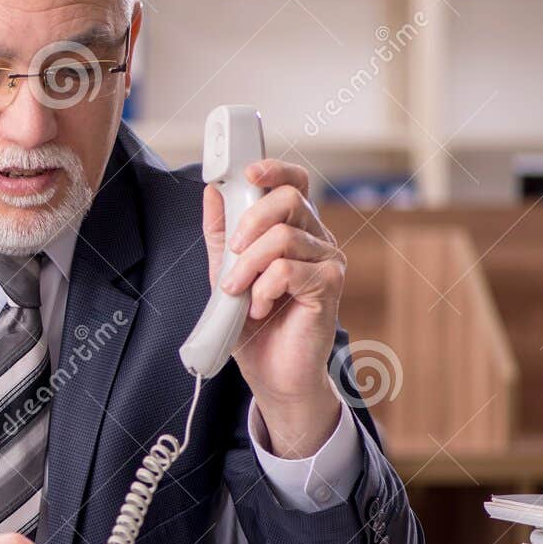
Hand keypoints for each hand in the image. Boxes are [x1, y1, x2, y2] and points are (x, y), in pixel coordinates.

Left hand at [202, 159, 343, 457]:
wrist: (270, 373)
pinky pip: (288, 269)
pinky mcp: (330, 286)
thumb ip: (220, 232)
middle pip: (289, 199)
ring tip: (240, 293)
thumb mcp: (225, 271)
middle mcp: (317, 240)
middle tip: (233, 255)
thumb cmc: (252, 325)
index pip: (295, 183)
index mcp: (295, 230)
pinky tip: (260, 308)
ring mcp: (328, 262)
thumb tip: (212, 190)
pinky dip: (263, 289)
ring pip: (282, 237)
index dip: (274, 170)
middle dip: (249, 223)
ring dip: (248, 267)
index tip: (247, 174)